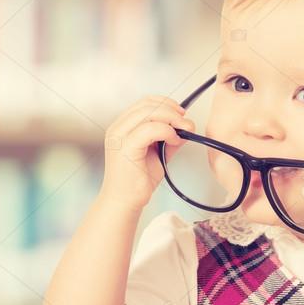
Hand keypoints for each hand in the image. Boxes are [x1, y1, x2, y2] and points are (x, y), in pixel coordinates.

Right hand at [99, 95, 194, 210]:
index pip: (144, 103)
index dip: (165, 103)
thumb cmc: (137, 180)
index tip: (181, 113)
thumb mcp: (158, 154)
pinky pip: (150, 129)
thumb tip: (186, 127)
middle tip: (186, 121)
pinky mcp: (125, 147)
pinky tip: (174, 140)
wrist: (124, 201)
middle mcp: (118, 128)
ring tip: (183, 131)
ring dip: (172, 119)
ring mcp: (119, 137)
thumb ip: (170, 139)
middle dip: (171, 109)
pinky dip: (167, 131)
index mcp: (122, 127)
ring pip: (149, 113)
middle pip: (147, 104)